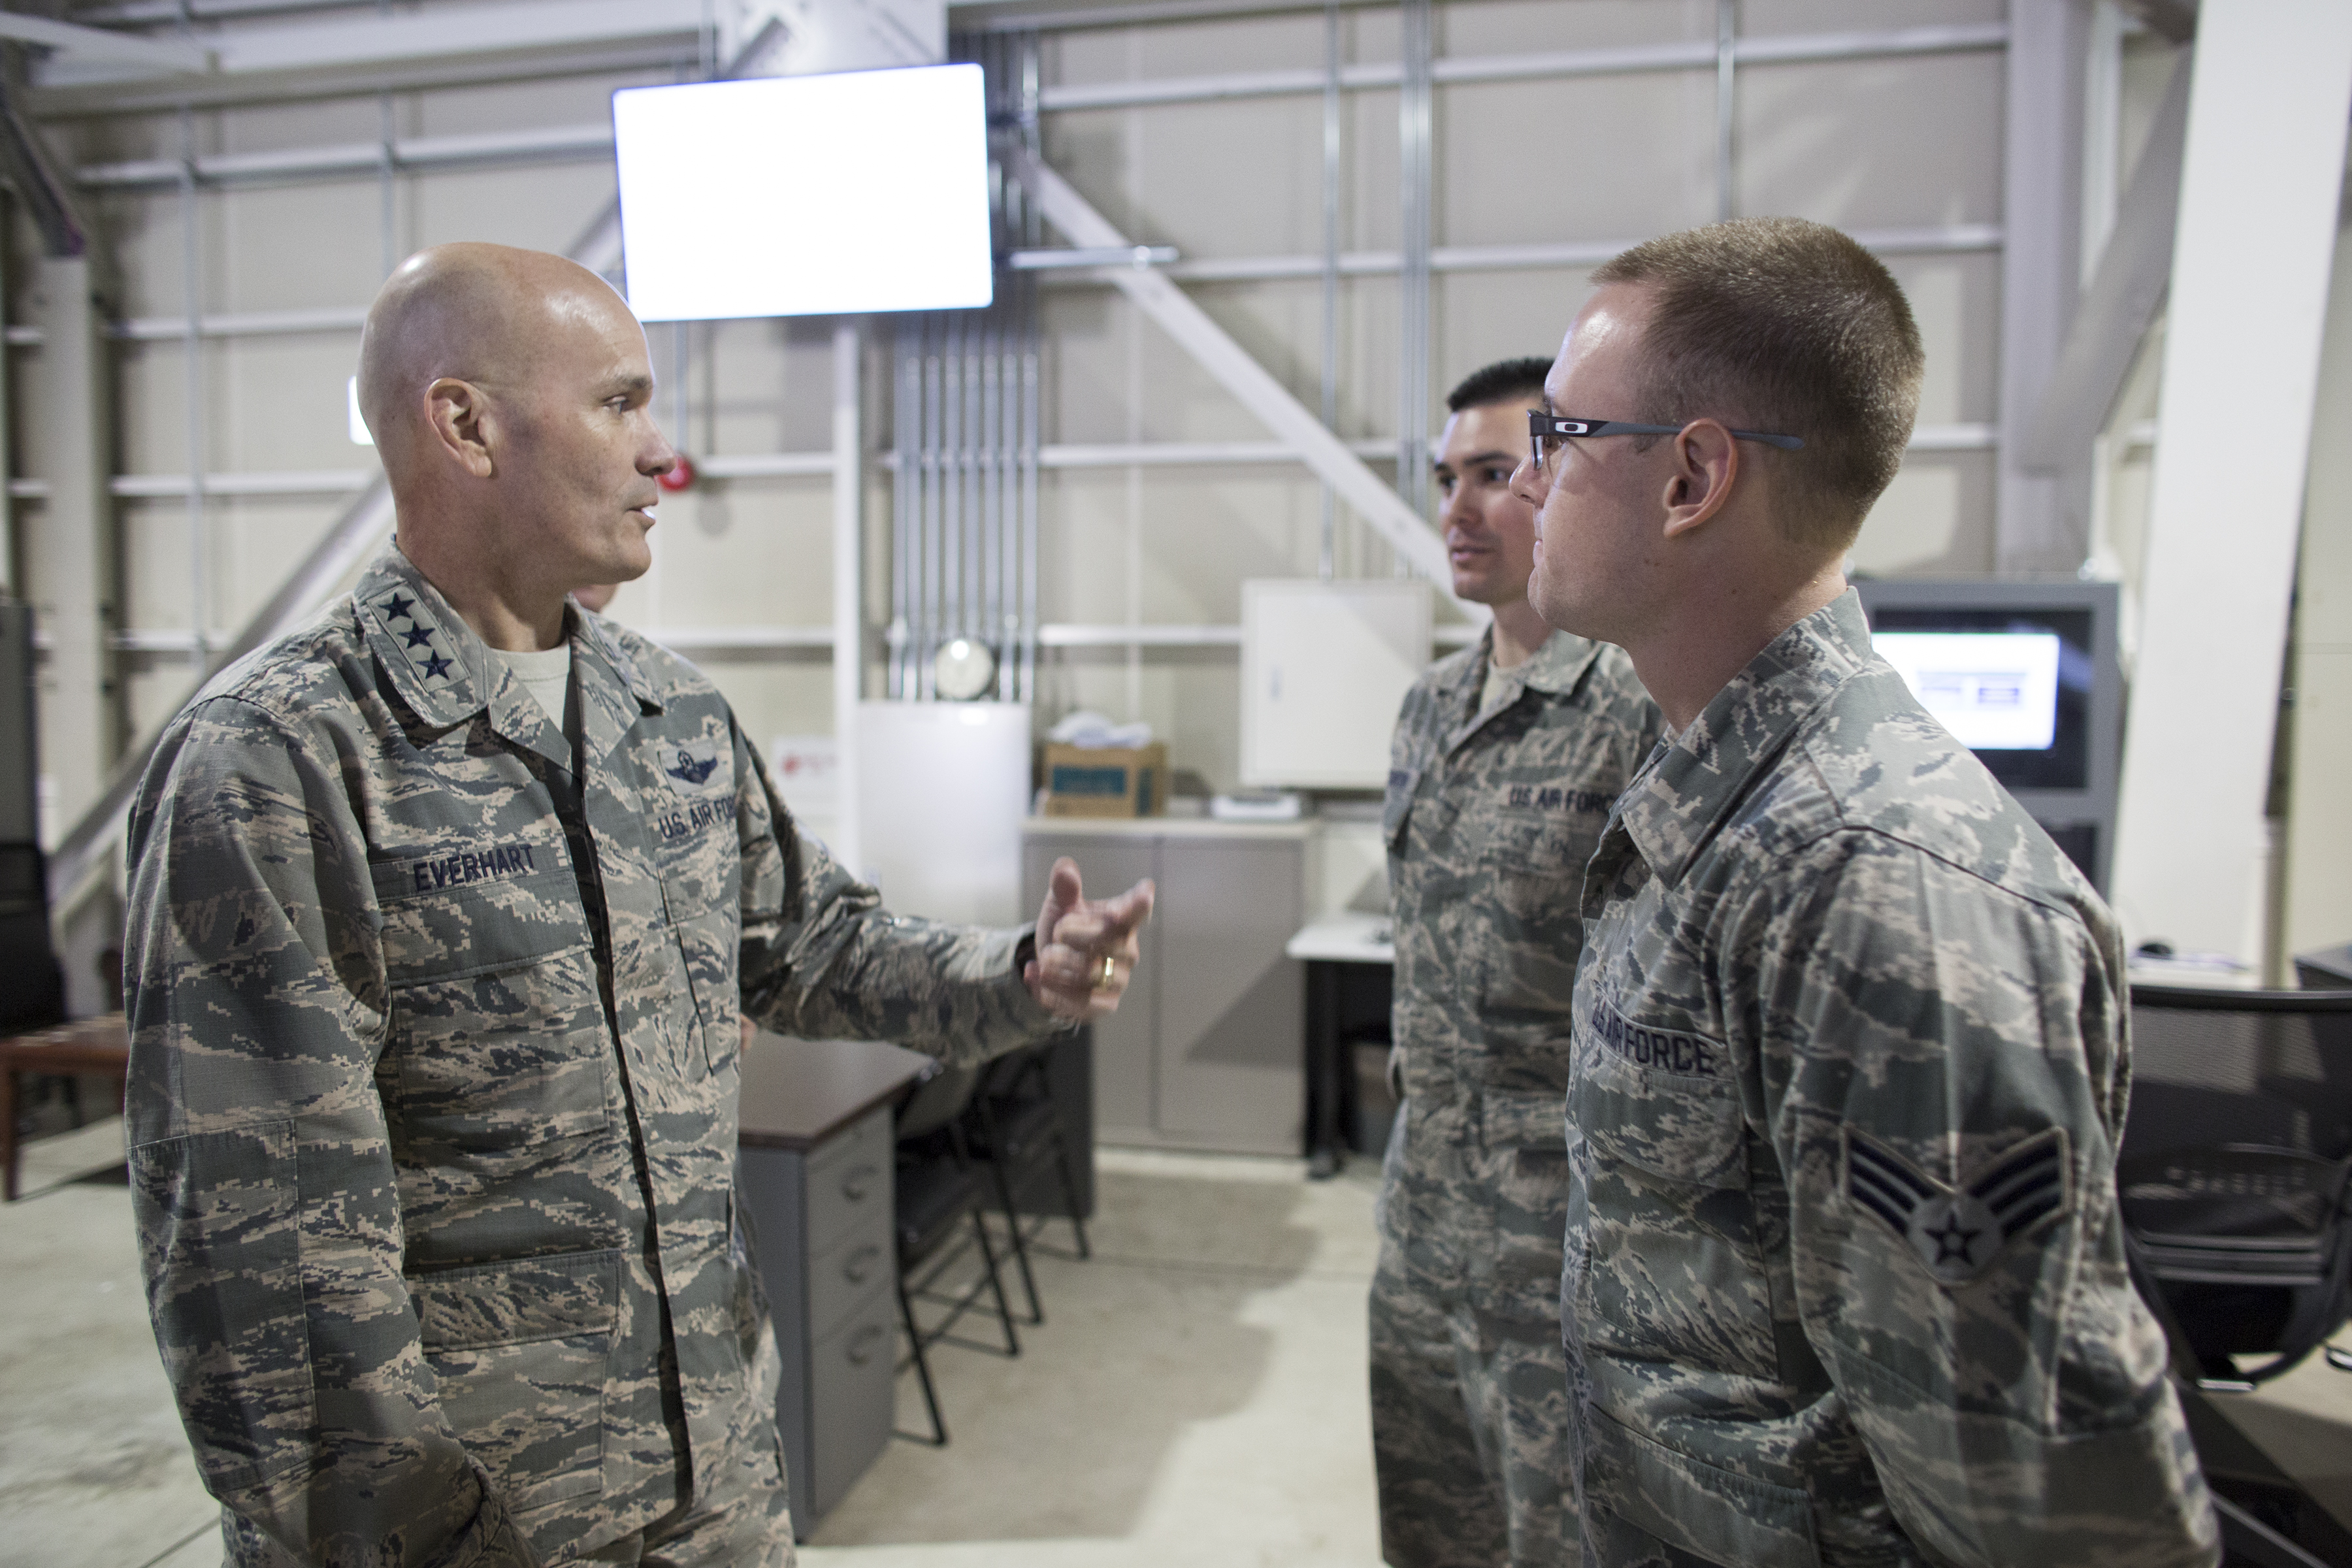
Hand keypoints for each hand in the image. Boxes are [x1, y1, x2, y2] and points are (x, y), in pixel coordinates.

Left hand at [1023, 856, 1154, 1020]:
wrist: (1049, 969)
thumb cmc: (1064, 932)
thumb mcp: (1059, 907)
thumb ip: (1064, 888)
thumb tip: (1064, 868)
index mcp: (1121, 920)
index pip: (1136, 912)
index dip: (1139, 905)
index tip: (1144, 895)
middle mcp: (1128, 950)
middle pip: (1107, 940)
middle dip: (1071, 935)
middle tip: (1055, 934)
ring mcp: (1120, 979)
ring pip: (1092, 973)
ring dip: (1059, 965)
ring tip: (1043, 959)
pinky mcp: (1106, 1005)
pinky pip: (1084, 1002)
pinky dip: (1054, 991)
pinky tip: (1036, 977)